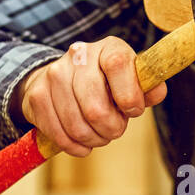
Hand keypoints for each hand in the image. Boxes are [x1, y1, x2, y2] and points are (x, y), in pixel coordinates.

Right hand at [14, 36, 166, 156]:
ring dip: (94, 139)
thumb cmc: (106, 84)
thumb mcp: (130, 81)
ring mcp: (54, 75)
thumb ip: (147, 88)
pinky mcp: (37, 96)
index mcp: (108, 48)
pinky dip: (75, 147)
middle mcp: (78, 56)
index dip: (129, 96)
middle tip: (115, 130)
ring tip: (99, 135)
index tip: (133, 111)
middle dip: (111, 129)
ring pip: (77, 126)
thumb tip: (157, 91)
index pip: (118, 64)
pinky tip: (82, 143)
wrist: (60, 79)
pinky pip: (59, 135)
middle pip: (96, 108)